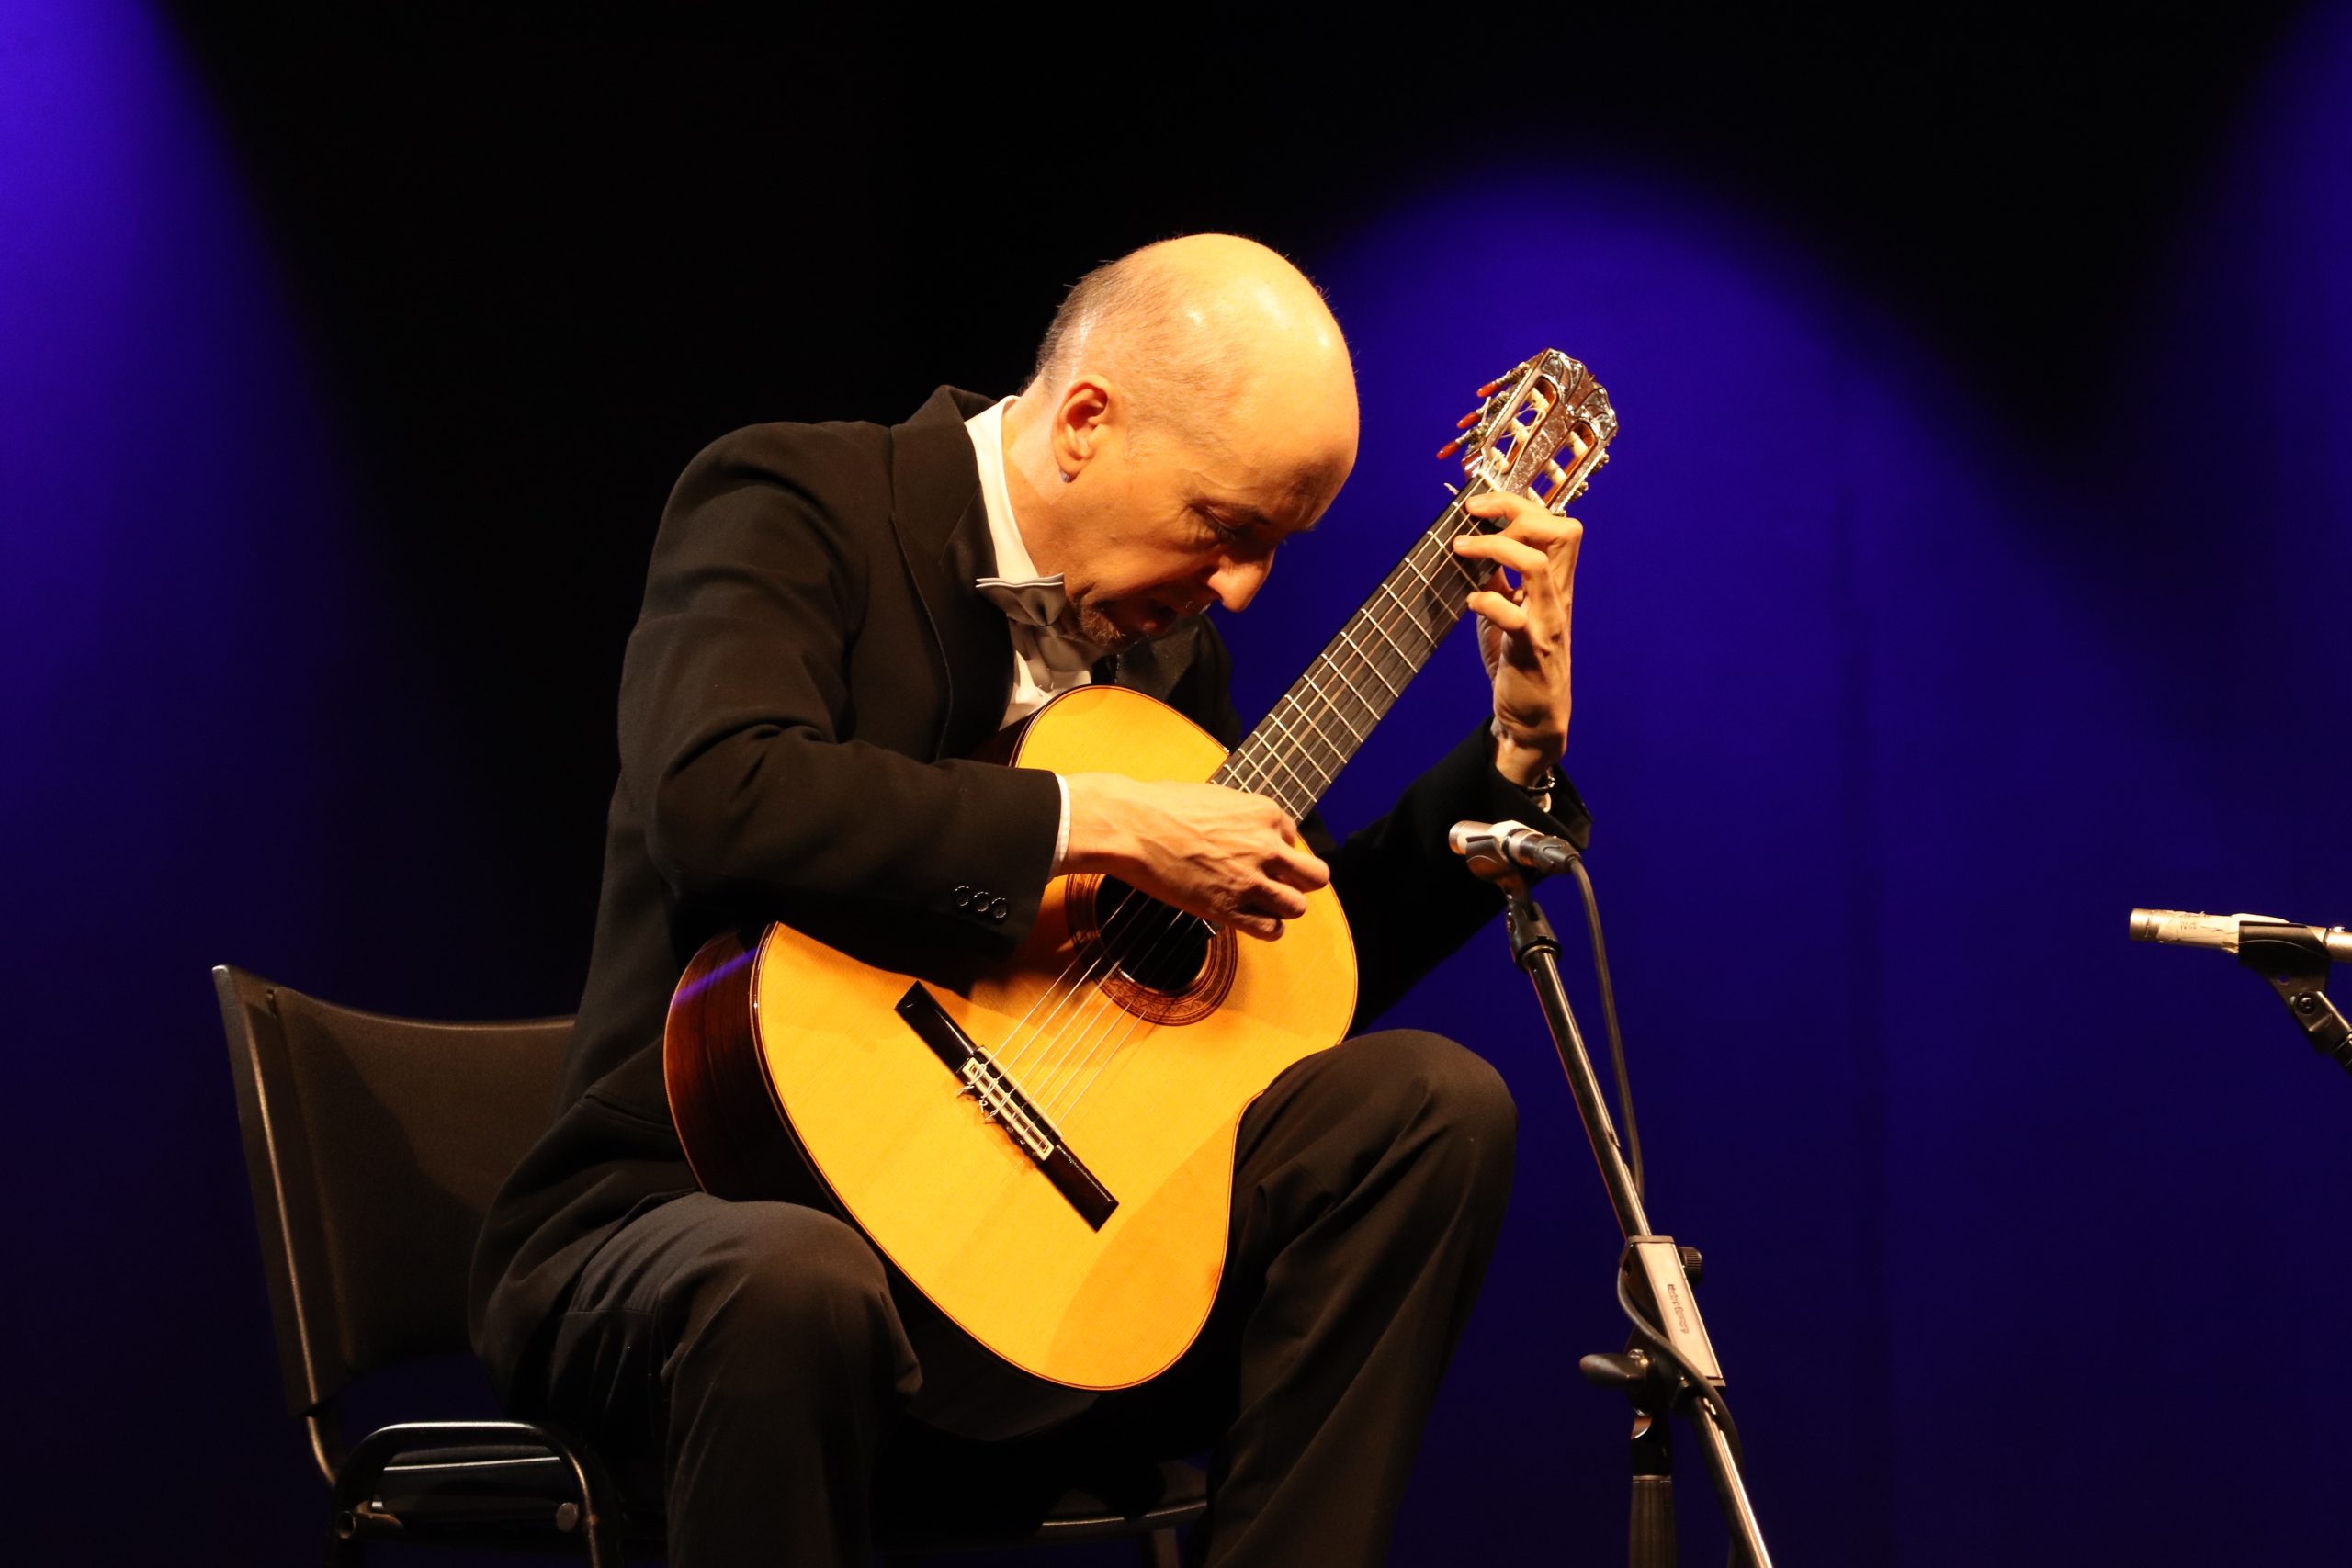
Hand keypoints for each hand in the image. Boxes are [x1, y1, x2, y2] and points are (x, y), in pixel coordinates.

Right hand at [1060, 774, 1330, 939]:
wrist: (1131, 825)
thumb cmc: (1161, 806)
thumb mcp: (1215, 796)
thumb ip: (1240, 816)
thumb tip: (1243, 828)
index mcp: (1265, 812)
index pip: (1294, 839)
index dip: (1276, 849)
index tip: (1253, 854)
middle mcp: (1267, 846)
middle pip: (1315, 876)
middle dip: (1298, 881)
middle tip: (1275, 883)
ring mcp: (1251, 878)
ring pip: (1298, 907)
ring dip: (1282, 907)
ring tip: (1259, 903)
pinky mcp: (1230, 907)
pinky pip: (1271, 930)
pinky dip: (1265, 928)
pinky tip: (1248, 918)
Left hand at [1453, 491, 1581, 785]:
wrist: (1533, 718)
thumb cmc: (1518, 660)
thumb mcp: (1506, 611)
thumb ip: (1498, 579)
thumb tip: (1473, 545)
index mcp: (1555, 583)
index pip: (1558, 525)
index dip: (1521, 505)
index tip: (1481, 505)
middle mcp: (1557, 597)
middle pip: (1561, 532)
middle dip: (1515, 513)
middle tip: (1474, 517)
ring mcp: (1547, 622)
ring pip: (1538, 566)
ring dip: (1496, 549)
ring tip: (1462, 550)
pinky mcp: (1530, 649)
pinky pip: (1513, 615)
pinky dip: (1487, 602)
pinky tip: (1469, 603)